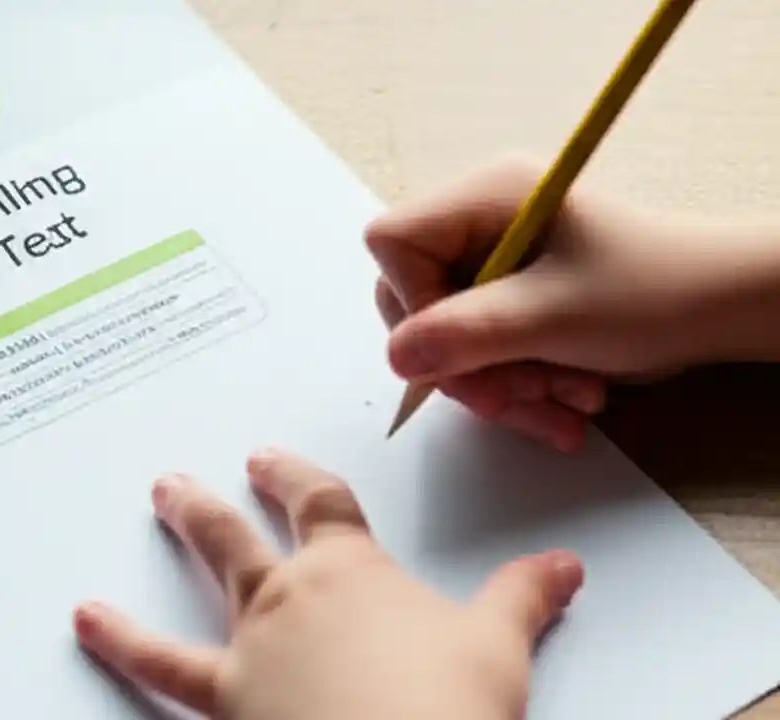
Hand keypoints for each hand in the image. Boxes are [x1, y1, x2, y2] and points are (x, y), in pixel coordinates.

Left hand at [73, 448, 584, 719]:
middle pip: (246, 531)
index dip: (297, 478)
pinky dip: (119, 641)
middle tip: (184, 481)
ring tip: (159, 500)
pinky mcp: (226, 696)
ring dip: (182, 531)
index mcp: (354, 570)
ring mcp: (252, 640)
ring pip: (211, 571)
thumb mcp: (500, 645)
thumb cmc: (450, 704)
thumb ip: (526, 598)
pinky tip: (85, 619)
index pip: (323, 505)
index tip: (272, 462)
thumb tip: (565, 567)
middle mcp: (294, 592)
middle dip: (219, 500)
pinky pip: (161, 665)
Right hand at [366, 155, 779, 450]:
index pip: (395, 243)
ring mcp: (496, 256)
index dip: (413, 303)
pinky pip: (483, 344)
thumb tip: (397, 357)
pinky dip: (517, 380)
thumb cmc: (654, 292)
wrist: (726, 307)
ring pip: (450, 332)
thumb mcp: (554, 317)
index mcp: (487, 196)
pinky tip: (566, 399)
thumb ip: (468, 335)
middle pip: (417, 297)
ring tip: (560, 405)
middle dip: (464, 361)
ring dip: (499, 382)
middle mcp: (482, 219)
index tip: (463, 348)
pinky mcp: (514, 291)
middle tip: (513, 400)